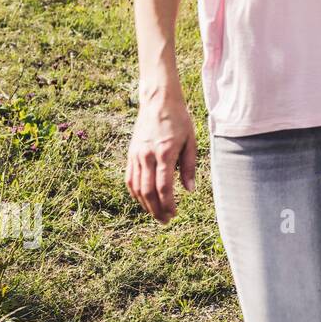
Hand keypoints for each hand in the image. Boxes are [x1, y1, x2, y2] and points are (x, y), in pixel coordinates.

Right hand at [126, 91, 196, 223]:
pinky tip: (143, 200)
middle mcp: (147, 156)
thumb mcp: (191, 141)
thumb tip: (189, 190)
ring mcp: (136, 155)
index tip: (174, 213)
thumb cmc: (179, 120)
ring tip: (156, 214)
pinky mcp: (130, 154)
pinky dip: (135, 193)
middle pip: (148, 191)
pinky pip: (129, 178)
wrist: (158, 101)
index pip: (163, 187)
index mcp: (164, 153)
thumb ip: (189, 166)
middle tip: (166, 220)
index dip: (168, 204)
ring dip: (145, 204)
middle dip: (156, 209)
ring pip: (136, 187)